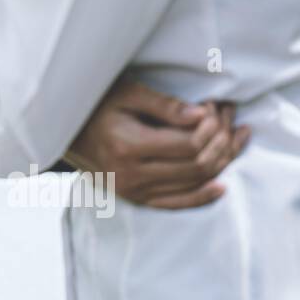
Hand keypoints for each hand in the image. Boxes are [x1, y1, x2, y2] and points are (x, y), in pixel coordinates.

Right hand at [65, 79, 250, 208]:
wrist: (64, 132)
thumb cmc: (96, 105)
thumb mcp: (127, 95)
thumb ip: (165, 105)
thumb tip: (203, 115)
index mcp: (127, 146)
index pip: (188, 145)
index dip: (212, 126)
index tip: (215, 106)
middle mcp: (131, 175)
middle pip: (197, 166)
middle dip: (222, 140)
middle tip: (229, 118)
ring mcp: (133, 191)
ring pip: (193, 185)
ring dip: (222, 162)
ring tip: (235, 138)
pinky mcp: (135, 199)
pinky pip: (177, 204)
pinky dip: (202, 197)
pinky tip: (222, 184)